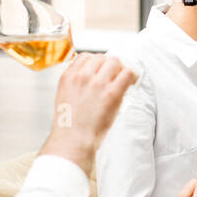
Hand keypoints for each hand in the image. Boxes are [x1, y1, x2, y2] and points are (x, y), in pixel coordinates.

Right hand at [40, 55, 137, 174]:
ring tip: (123, 80)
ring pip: (115, 61)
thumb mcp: (64, 97)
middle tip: (114, 76)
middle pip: (101, 57)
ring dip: (120, 69)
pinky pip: (127, 73)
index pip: (85, 56)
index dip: (96, 63)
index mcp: (68, 77)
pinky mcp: (112, 93)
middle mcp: (82, 76)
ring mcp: (97, 83)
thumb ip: (76, 84)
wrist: (73, 140)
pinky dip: (132, 75)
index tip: (101, 70)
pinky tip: (132, 82)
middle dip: (109, 65)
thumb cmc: (70, 125)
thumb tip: (92, 76)